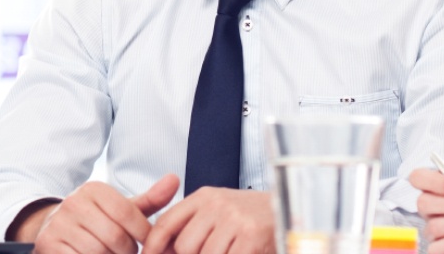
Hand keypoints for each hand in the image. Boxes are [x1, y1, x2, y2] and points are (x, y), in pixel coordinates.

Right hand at [32, 175, 178, 253]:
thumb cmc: (98, 220)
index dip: (142, 233)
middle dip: (127, 251)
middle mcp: (74, 203)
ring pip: (98, 252)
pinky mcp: (48, 244)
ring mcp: (59, 224)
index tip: (148, 243)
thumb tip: (175, 179)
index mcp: (94, 189)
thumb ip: (151, 199)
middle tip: (128, 253)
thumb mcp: (123, 208)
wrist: (55, 228)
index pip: (128, 214)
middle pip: (115, 237)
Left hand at [145, 187, 274, 253]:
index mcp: (204, 197)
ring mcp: (235, 220)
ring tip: (230, 248)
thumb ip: (191, 226)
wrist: (290, 208)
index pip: (166, 223)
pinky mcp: (251, 236)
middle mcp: (217, 204)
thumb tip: (160, 250)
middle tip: (212, 250)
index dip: (153, 245)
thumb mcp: (217, 211)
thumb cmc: (248, 216)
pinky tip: (241, 251)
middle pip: (184, 246)